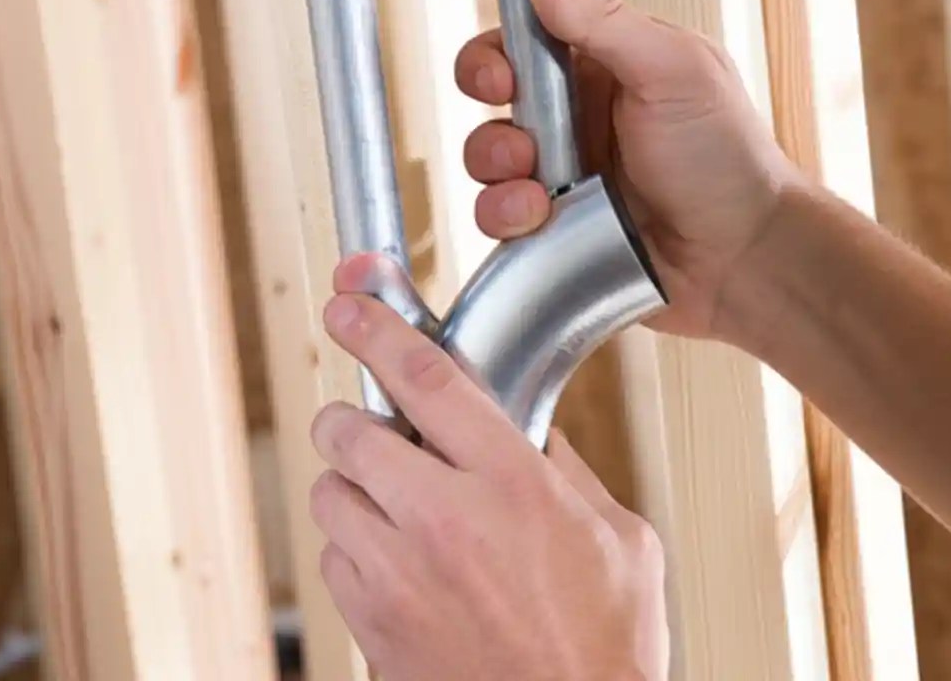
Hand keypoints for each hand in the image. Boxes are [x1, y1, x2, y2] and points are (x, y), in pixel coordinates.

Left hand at [310, 255, 668, 680]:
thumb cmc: (605, 648)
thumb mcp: (621, 539)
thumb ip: (569, 473)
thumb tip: (532, 433)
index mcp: (513, 484)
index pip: (425, 379)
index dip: (376, 328)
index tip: (350, 303)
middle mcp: (445, 520)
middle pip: (348, 429)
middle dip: (353, 418)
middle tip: (376, 427)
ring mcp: (399, 574)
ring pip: (329, 492)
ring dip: (355, 488)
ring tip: (398, 508)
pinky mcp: (372, 623)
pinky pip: (333, 558)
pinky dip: (355, 549)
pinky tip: (399, 564)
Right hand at [457, 0, 806, 340]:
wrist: (745, 257)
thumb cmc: (727, 159)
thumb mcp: (671, 71)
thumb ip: (602, 21)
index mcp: (604, 71)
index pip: (524, 46)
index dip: (495, 59)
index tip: (498, 77)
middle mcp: (579, 123)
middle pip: (496, 110)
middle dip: (494, 128)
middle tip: (524, 148)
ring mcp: (567, 180)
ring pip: (490, 170)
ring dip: (499, 179)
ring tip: (539, 192)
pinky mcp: (559, 233)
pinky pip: (502, 223)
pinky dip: (507, 221)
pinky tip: (541, 222)